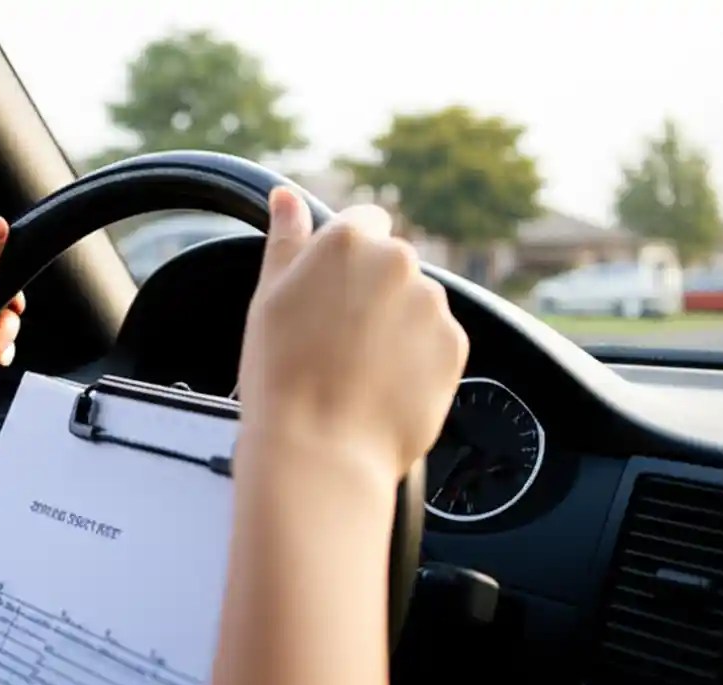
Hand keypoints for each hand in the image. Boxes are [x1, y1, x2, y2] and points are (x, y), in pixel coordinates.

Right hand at [236, 187, 467, 494]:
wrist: (319, 450)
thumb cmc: (281, 375)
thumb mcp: (268, 298)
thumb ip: (286, 238)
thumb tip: (286, 196)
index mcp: (349, 241)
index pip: (363, 223)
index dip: (344, 259)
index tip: (330, 292)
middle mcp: (398, 262)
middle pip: (391, 264)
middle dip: (372, 292)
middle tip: (336, 339)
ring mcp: (432, 305)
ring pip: (415, 304)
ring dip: (395, 325)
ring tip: (358, 368)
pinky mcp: (454, 347)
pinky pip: (435, 342)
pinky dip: (415, 358)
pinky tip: (381, 385)